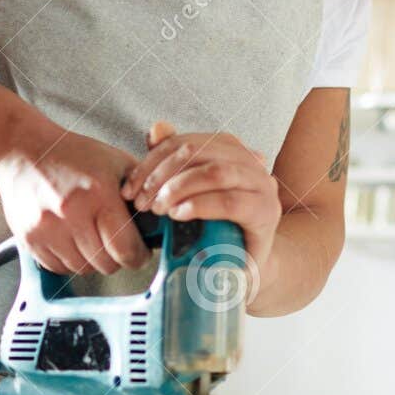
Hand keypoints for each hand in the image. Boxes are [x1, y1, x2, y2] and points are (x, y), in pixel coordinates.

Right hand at [0, 129, 149, 275]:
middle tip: (116, 243)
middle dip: (117, 257)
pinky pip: (59, 268)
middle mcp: (72, 213)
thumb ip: (143, 188)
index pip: (126, 248)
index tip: (139, 251)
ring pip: (83, 269)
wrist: (22, 151)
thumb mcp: (116, 162)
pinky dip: (70, 260)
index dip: (138, 255)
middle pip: (106, 263)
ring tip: (92, 237)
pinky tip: (72, 239)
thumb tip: (164, 217)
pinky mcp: (30, 239)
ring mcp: (48, 228)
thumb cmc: (72, 155)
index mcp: (99, 193)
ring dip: (93, 260)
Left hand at [119, 122, 281, 285]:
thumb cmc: (214, 227)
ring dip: (178, 188)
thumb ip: (174, 161)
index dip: (152, 161)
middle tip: (141, 203)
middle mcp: (250, 161)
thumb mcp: (189, 194)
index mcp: (231, 150)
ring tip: (159, 209)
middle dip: (161, 175)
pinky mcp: (266, 212)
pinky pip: (229, 202)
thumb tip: (156, 128)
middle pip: (198, 152)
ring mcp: (262, 185)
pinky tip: (179, 215)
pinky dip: (199, 206)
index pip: (185, 142)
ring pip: (215, 173)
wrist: (245, 266)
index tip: (128, 189)